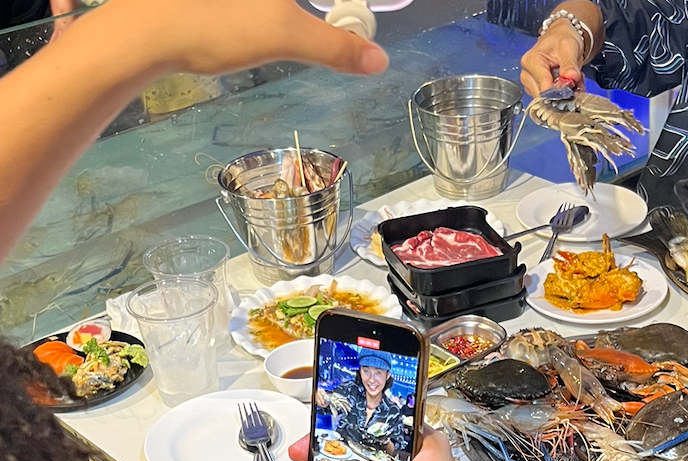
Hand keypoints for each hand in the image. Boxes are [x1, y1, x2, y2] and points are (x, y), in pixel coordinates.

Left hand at [84, 0, 388, 76]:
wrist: (140, 31)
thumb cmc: (215, 23)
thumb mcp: (285, 35)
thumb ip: (335, 45)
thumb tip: (379, 59)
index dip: (343, 8)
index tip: (356, 22)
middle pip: (299, 0)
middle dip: (327, 10)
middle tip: (343, 25)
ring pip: (278, 4)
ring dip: (296, 14)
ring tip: (321, 25)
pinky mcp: (212, 1)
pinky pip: (256, 6)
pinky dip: (270, 13)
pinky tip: (262, 24)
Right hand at [520, 22, 583, 96]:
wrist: (561, 36)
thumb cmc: (562, 38)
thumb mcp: (569, 46)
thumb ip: (569, 63)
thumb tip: (571, 77)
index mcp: (531, 61)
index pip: (544, 85)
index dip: (560, 91)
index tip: (573, 88)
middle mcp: (526, 74)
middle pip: (544, 95)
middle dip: (562, 93)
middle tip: (576, 82)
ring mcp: (529, 83)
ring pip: (547, 99)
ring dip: (563, 94)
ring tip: (572, 80)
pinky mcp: (535, 89)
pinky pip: (548, 98)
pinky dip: (561, 94)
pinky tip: (566, 83)